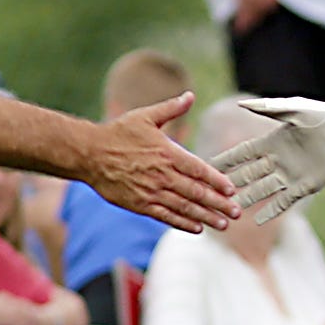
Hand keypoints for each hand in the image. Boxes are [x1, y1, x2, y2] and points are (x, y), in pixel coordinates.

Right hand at [85, 93, 238, 233]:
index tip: (232, 190)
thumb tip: (190, 96)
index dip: (217, 181)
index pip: (199, 170)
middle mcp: (162, 175)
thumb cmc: (118, 133)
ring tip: (223, 224)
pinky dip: (183, 223)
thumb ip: (171, 109)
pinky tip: (197, 228)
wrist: (89, 154)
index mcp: (167, 153)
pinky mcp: (140, 204)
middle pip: (196, 192)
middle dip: (218, 204)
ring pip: (184, 207)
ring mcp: (151, 192)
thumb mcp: (145, 116)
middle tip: (236, 212)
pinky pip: (166, 216)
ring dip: (206, 217)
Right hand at [217, 97, 324, 223]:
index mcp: (271, 142)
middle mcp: (277, 160)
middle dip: (230, 184)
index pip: (242, 154)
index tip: (207, 166)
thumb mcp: (293, 110)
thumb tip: (242, 104)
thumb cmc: (322, 116)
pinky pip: (284, 201)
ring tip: (229, 210)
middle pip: (248, 174)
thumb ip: (268, 110)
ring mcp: (290, 175)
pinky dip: (271, 210)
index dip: (226, 160)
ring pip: (263, 190)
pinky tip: (258, 220)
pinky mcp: (304, 186)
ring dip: (247, 199)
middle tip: (211, 194)